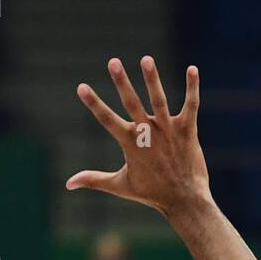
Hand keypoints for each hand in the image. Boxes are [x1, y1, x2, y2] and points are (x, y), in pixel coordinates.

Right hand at [66, 56, 210, 216]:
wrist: (184, 200)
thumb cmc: (152, 193)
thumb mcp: (120, 185)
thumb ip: (94, 179)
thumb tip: (67, 184)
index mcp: (131, 144)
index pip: (107, 120)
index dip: (93, 103)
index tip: (81, 87)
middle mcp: (148, 134)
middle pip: (132, 103)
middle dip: (122, 82)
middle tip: (113, 61)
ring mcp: (169, 131)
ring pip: (159, 100)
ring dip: (152, 80)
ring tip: (146, 59)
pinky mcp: (188, 130)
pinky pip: (191, 105)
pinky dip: (192, 88)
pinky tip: (193, 69)